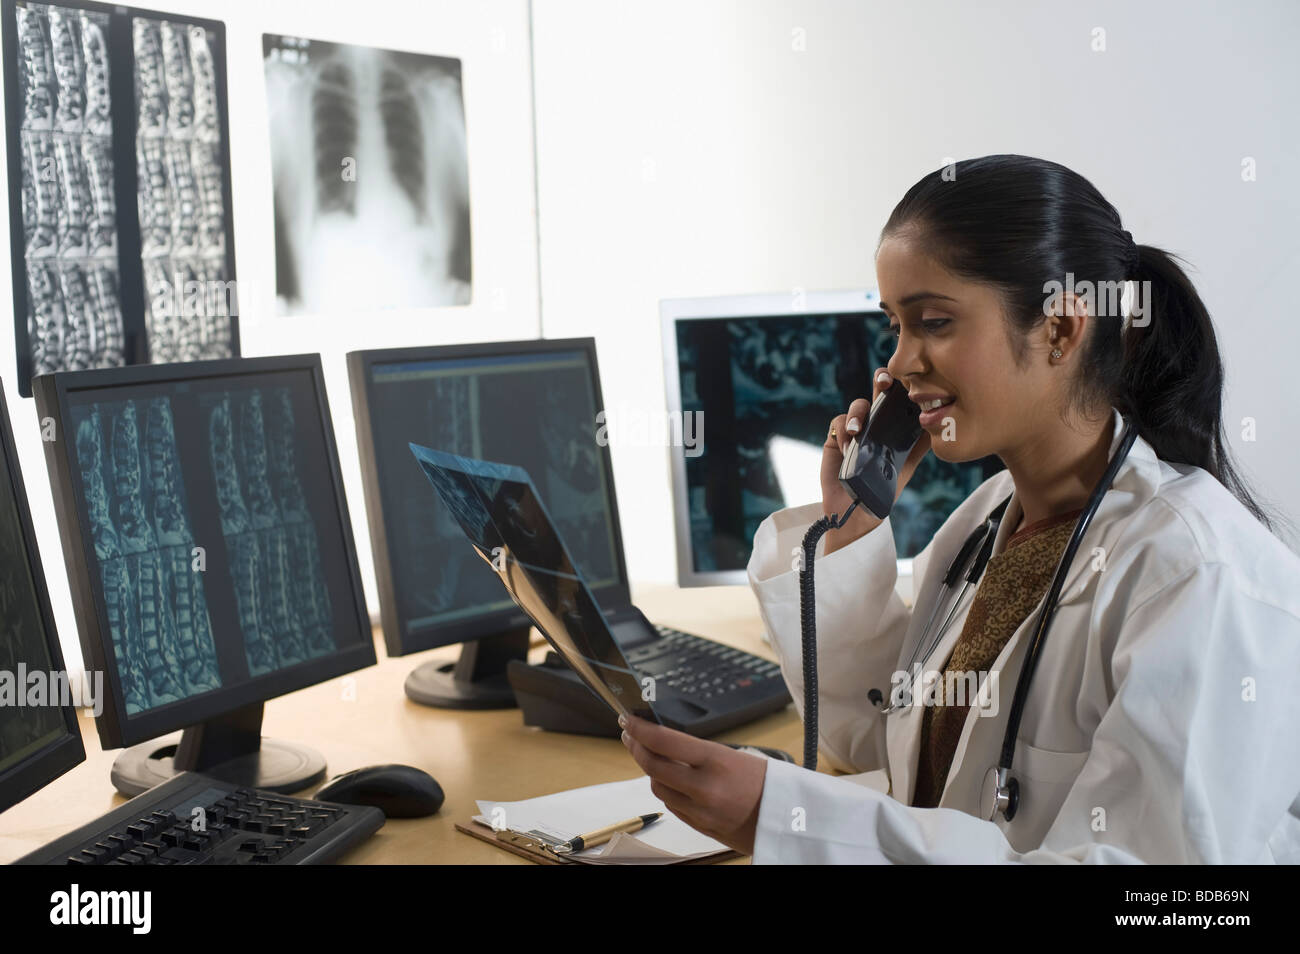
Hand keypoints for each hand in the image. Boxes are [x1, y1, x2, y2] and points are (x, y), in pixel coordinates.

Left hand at [620, 714, 767, 855]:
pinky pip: (672, 805)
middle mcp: (704, 788)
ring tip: (649, 753)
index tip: (627, 718)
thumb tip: (666, 742)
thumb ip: (699, 753)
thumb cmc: (770, 783)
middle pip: (652, 765)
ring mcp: (700, 811)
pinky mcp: (700, 827)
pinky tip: (668, 778)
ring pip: (658, 787)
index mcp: (716, 762)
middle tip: (629, 733)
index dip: (639, 728)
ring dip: (649, 769)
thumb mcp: (736, 756)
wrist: (792, 821)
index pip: (663, 741)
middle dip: (636, 746)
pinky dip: (666, 789)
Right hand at [820, 368, 931, 553]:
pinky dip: (843, 432)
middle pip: (878, 390)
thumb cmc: (885, 488)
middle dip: (881, 380)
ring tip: (858, 431)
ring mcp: (856, 428)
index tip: (908, 379)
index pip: (900, 397)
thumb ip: (919, 445)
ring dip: (858, 414)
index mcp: (895, 424)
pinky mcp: (837, 437)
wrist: (859, 509)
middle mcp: (876, 421)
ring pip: (858, 406)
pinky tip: (848, 448)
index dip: (903, 384)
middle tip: (885, 382)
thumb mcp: (907, 465)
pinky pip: (838, 423)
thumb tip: (939, 425)